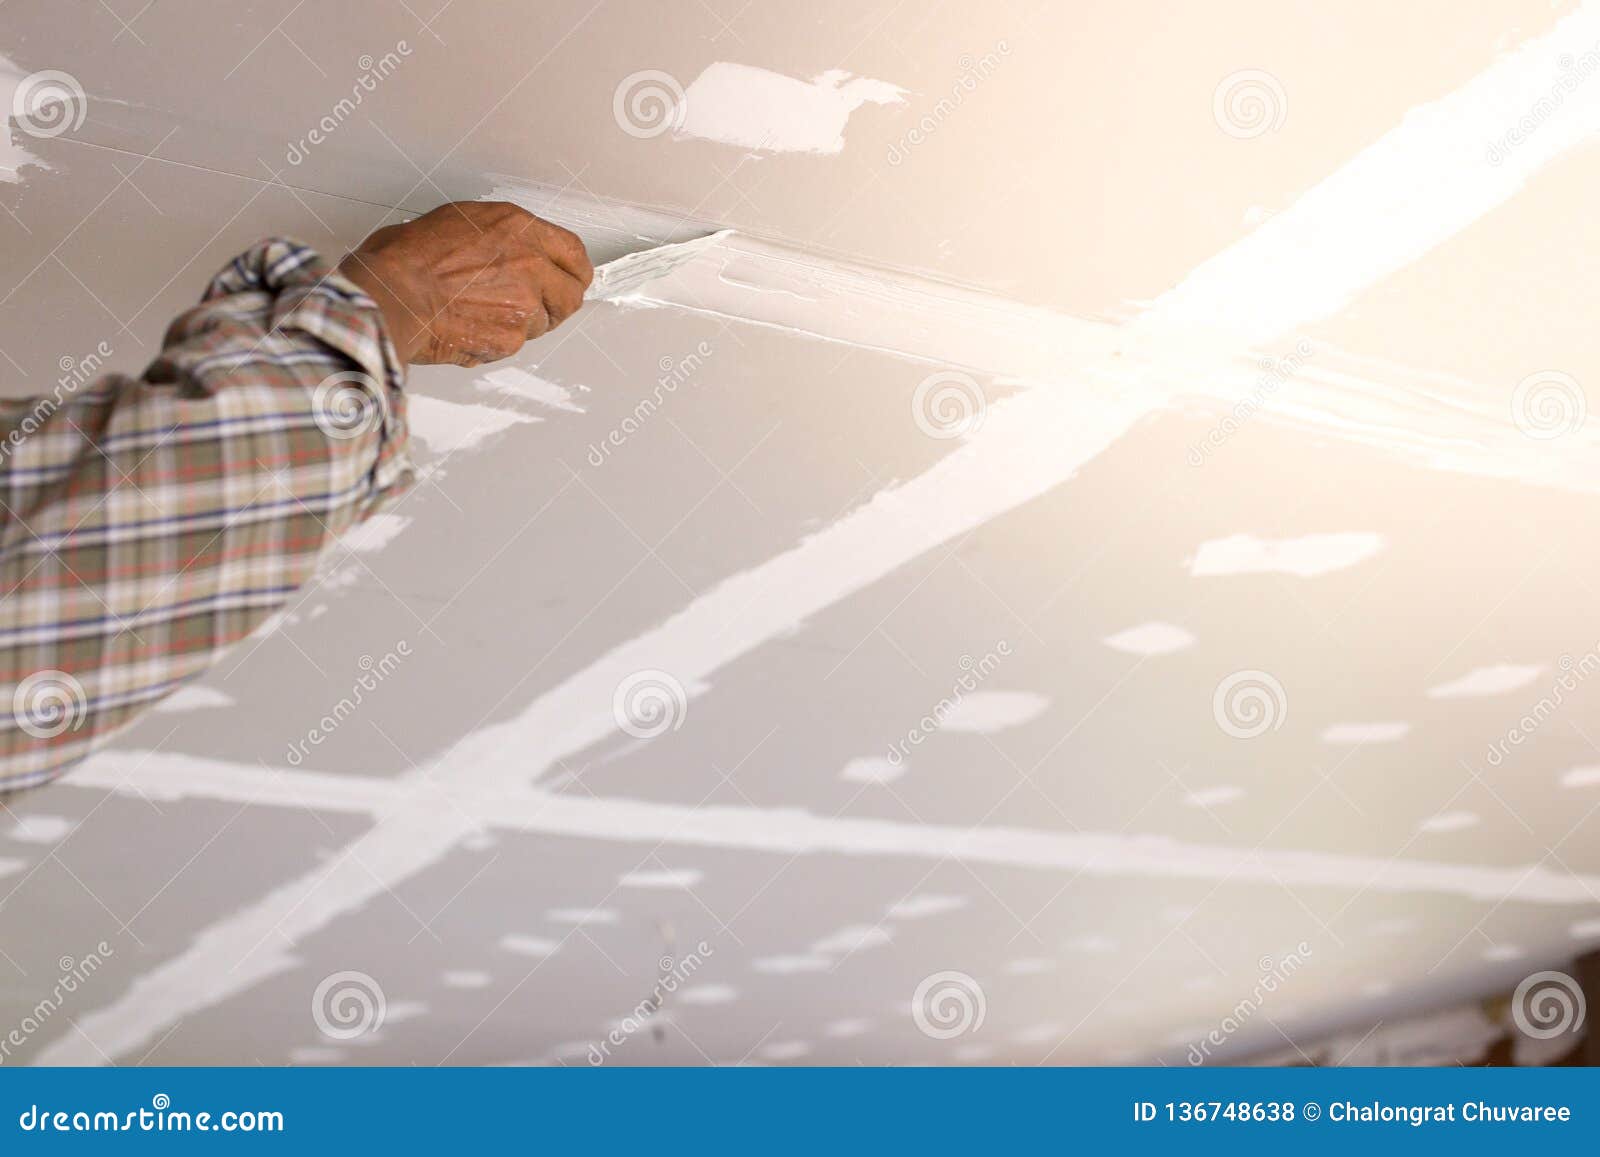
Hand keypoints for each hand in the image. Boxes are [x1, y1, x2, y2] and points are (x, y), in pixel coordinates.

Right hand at [337, 201, 592, 366]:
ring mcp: (524, 303)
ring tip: (483, 314)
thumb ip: (496, 236)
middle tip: (534, 307)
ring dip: (523, 323)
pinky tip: (470, 328)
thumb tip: (506, 248)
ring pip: (544, 323)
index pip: (573, 253)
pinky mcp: (511, 338)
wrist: (390, 297)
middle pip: (572, 294)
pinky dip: (497, 341)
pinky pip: (516, 344)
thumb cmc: (407, 259)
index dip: (573, 271)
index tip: (568, 279)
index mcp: (517, 228)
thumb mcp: (456, 221)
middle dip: (557, 304)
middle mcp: (530, 263)